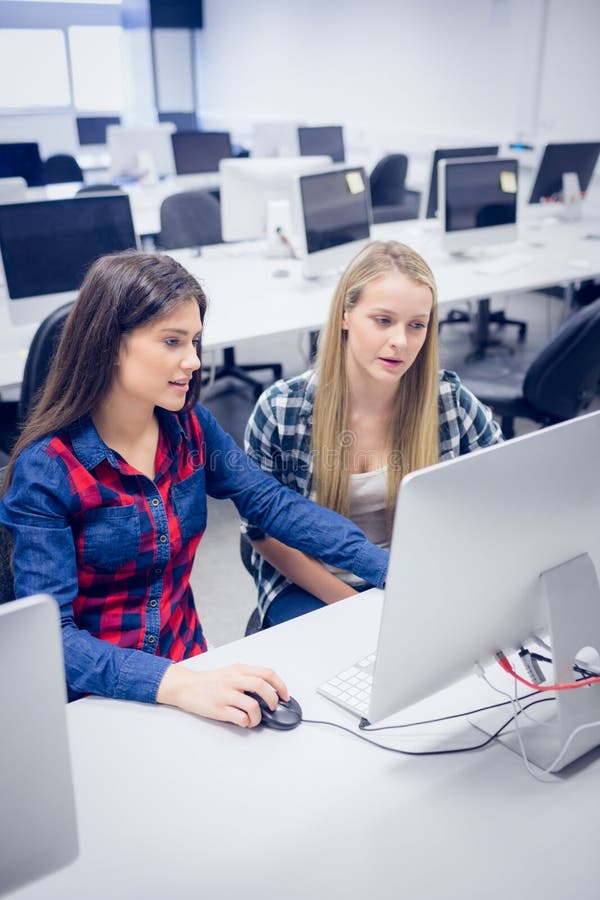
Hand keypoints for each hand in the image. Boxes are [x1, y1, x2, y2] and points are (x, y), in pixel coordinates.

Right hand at [156, 662, 289, 727]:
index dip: (280, 685)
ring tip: (255, 719)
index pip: (267, 673)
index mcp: (239, 669)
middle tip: (273, 707)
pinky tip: (244, 721)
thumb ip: (248, 678)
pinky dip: (247, 722)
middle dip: (273, 699)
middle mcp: (233, 680)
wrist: (186, 687)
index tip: (285, 695)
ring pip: (253, 705)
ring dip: (259, 716)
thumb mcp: (231, 672)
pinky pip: (240, 718)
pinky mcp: (219, 709)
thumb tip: (269, 692)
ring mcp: (226, 694)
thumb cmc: (210, 681)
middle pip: (262, 686)